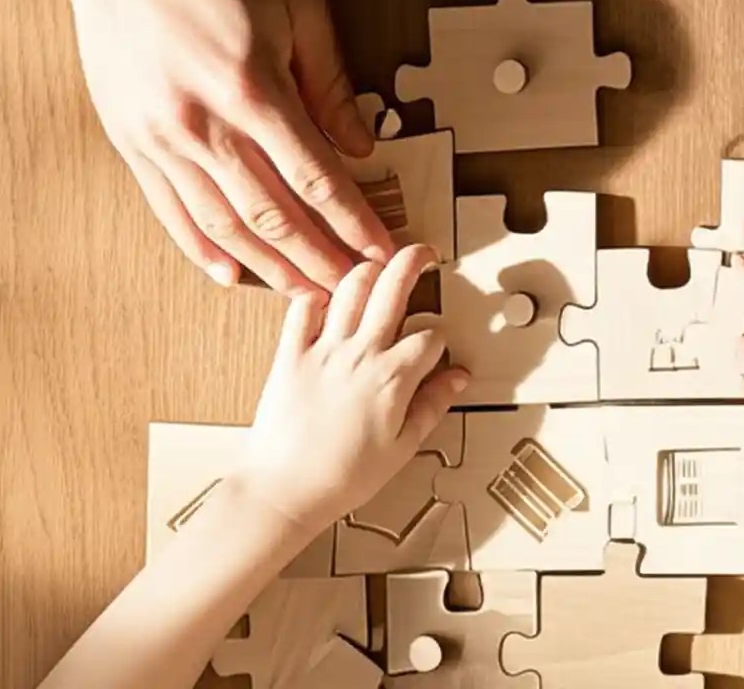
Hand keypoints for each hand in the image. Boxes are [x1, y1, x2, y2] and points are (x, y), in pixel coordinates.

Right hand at [64, 0, 392, 293]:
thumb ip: (331, 83)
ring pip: (226, 225)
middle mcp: (205, 126)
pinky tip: (231, 274)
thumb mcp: (296, 9)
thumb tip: (361, 146)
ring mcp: (164, 141)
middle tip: (352, 290)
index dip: (353, 223)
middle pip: (275, 215)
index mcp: (252, 91)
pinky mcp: (133, 146)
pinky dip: (202, 250)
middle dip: (320, 260)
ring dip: (271, 267)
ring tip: (306, 294)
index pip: (317, 178)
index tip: (379, 252)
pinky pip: (172, 212)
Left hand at [236, 246, 467, 531]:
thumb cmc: (343, 477)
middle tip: (423, 253)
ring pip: (350, 288)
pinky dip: (314, 297)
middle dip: (414, 262)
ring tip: (377, 266)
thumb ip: (432, 405)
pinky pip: (302, 309)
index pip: (431, 336)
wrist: (284, 489)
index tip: (438, 347)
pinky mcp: (290, 355)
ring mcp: (323, 350)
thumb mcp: (403, 447)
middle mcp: (360, 354)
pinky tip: (325, 299)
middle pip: (394, 288)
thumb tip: (458, 378)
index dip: (440, 338)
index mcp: (393, 378)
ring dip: (367, 270)